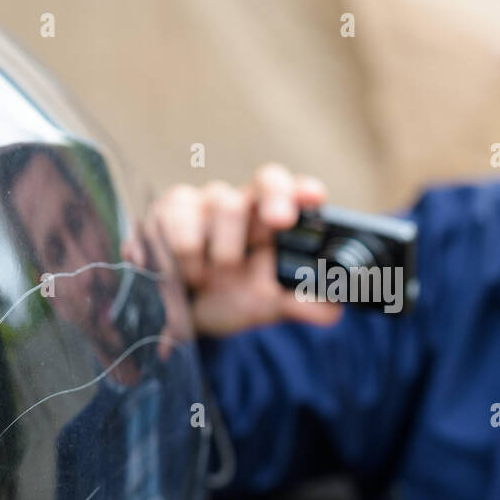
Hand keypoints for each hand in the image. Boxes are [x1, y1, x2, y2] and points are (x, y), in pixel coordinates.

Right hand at [135, 163, 342, 336]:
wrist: (177, 317)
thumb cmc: (230, 299)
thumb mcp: (266, 306)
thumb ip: (301, 305)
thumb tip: (333, 307)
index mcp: (272, 221)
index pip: (292, 191)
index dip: (303, 190)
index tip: (315, 197)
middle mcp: (242, 204)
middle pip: (265, 183)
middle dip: (276, 201)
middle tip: (279, 223)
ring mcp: (203, 203)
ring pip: (223, 205)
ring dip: (221, 252)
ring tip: (207, 281)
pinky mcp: (165, 211)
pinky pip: (176, 219)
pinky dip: (181, 255)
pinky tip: (180, 274)